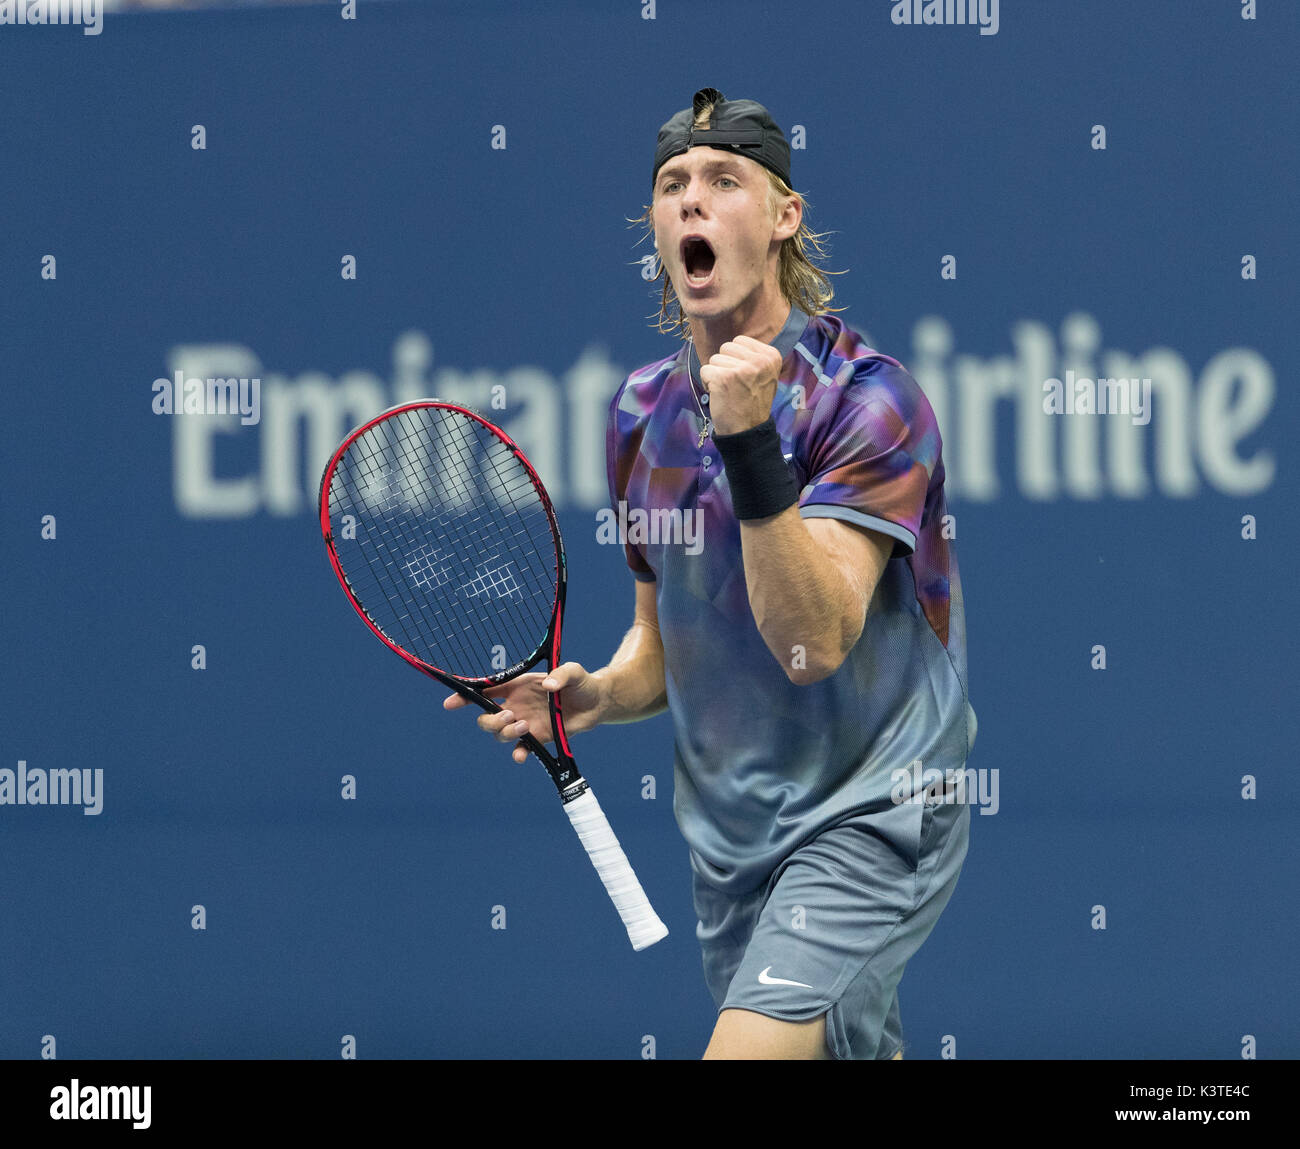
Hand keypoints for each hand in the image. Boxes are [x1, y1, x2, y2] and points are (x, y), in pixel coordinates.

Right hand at [442, 661, 605, 763]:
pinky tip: (521, 755)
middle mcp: (516, 706)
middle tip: (510, 716)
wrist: (596, 703)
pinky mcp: (537, 738)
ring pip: (499, 734)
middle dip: (490, 721)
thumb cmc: (581, 682)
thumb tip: (549, 685)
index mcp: (517, 686)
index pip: (485, 691)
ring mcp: (525, 723)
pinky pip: (520, 750)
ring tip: (525, 726)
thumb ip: (562, 674)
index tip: (450, 703)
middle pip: (486, 718)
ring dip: (505, 733)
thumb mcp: (574, 671)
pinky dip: (517, 754)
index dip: (465, 697)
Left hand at [699, 335, 783, 434]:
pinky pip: (705, 370)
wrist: (748, 431)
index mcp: (771, 356)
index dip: (736, 358)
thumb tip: (734, 341)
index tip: (744, 377)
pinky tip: (719, 395)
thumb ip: (753, 356)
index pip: (740, 340)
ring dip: (716, 374)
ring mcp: (742, 369)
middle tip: (734, 384)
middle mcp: (759, 361)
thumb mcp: (764, 375)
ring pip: (714, 358)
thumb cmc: (752, 402)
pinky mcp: (724, 378)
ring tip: (728, 391)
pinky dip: (707, 383)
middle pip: (726, 347)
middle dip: (724, 364)